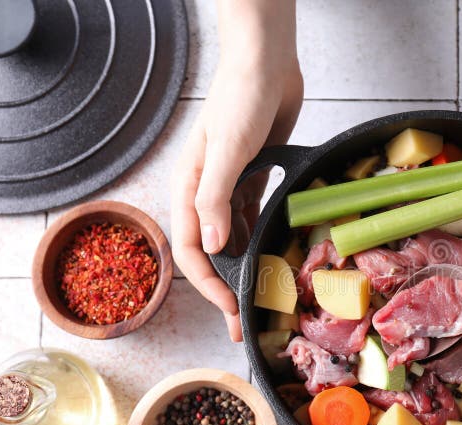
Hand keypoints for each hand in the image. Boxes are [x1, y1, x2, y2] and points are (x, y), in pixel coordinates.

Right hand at [171, 0, 302, 340]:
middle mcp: (207, 193)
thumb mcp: (226, 150)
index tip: (232, 310)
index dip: (210, 287)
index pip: (193, 252)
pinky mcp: (254, 179)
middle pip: (213, 253)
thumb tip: (215, 245)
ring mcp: (231, 187)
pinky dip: (260, 240)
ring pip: (234, 239)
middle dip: (226, 289)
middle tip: (244, 321)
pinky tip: (271, 257)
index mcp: (190, 189)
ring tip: (261, 299)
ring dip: (245, 269)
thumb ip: (216, 196)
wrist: (265, 66)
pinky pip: (253, 218)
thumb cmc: (239, 100)